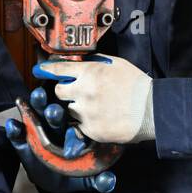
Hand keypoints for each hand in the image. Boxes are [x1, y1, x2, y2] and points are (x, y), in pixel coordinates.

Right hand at [5, 88, 115, 192]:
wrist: (54, 184)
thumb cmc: (73, 176)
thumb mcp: (86, 180)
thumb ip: (98, 181)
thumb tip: (109, 182)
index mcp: (72, 133)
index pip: (71, 120)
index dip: (68, 113)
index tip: (61, 108)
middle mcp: (55, 129)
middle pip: (52, 114)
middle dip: (48, 107)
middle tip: (47, 103)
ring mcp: (37, 134)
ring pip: (34, 117)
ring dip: (30, 109)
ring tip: (24, 101)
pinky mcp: (22, 143)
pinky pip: (17, 135)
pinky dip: (14, 130)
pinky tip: (13, 125)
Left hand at [34, 54, 154, 144]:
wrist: (152, 110)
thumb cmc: (137, 85)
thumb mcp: (116, 64)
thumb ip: (95, 63)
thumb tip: (80, 63)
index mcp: (90, 72)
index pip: (59, 69)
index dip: (47, 69)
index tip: (39, 70)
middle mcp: (83, 91)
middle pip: (59, 91)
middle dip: (65, 91)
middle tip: (78, 93)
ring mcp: (86, 111)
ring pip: (69, 109)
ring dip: (78, 108)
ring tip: (97, 108)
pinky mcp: (90, 129)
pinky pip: (79, 125)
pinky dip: (87, 123)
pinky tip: (102, 118)